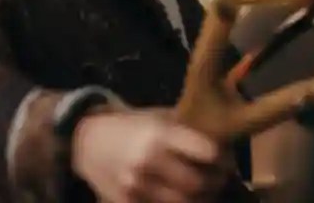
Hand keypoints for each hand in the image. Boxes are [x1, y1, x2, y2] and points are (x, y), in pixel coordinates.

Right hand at [71, 107, 231, 202]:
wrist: (88, 142)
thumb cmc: (131, 126)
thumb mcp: (159, 118)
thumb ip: (188, 131)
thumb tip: (225, 144)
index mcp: (160, 135)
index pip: (208, 153)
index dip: (223, 159)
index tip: (225, 160)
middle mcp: (148, 162)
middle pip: (200, 185)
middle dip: (216, 184)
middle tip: (219, 179)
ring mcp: (136, 187)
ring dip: (200, 200)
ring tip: (202, 191)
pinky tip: (179, 196)